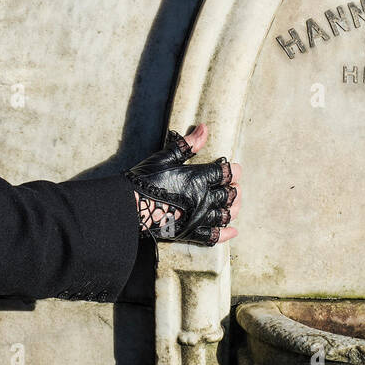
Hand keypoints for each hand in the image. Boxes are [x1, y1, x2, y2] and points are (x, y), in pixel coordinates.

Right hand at [128, 124, 240, 246]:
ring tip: (235, 205)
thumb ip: (187, 145)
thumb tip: (204, 128)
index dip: (233, 171)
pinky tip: (233, 231)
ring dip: (233, 209)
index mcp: (198, 179)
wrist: (130, 207)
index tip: (235, 169)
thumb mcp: (165, 158)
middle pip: (228, 195)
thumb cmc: (145, 180)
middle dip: (234, 190)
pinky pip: (212, 236)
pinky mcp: (190, 233)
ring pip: (224, 214)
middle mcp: (202, 199)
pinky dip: (225, 234)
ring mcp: (198, 217)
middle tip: (235, 187)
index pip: (224, 173)